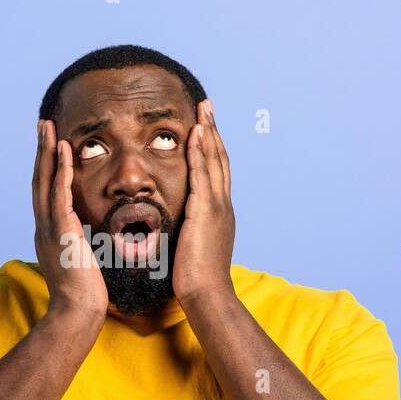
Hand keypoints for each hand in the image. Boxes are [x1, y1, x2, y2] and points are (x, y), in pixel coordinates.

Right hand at [33, 118, 107, 322]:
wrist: (78, 312)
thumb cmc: (85, 293)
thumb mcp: (82, 260)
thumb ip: (82, 243)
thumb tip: (91, 235)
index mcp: (49, 233)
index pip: (46, 192)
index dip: (46, 167)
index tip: (50, 144)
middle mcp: (43, 227)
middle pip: (38, 180)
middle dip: (40, 151)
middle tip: (42, 124)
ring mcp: (48, 229)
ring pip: (43, 182)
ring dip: (45, 152)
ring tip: (48, 127)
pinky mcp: (59, 232)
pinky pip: (58, 195)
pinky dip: (59, 171)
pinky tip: (63, 151)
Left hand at [172, 99, 235, 306]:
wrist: (206, 294)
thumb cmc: (195, 278)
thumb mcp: (192, 248)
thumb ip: (188, 231)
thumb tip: (178, 227)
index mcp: (219, 213)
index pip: (216, 172)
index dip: (211, 148)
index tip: (205, 127)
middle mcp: (222, 205)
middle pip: (220, 159)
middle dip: (213, 131)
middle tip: (207, 106)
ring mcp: (217, 206)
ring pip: (214, 161)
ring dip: (208, 132)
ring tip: (203, 109)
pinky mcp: (206, 211)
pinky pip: (203, 174)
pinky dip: (200, 151)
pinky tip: (196, 133)